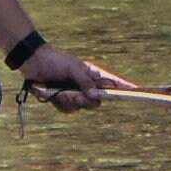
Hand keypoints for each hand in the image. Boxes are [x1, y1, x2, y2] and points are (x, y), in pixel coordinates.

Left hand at [22, 47, 136, 112]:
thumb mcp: (72, 68)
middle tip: (74, 94)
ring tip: (59, 91)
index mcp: (93, 75)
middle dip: (85, 100)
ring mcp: (76, 94)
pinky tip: (53, 94)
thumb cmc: (55, 61)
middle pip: (97, 101)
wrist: (33, 63)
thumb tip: (96, 96)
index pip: (113, 83)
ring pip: (81, 107)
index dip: (125, 88)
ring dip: (69, 100)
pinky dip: (60, 103)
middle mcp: (86, 86)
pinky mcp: (64, 101)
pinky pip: (68, 110)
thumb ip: (85, 82)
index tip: (138, 91)